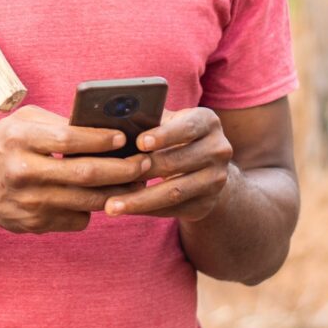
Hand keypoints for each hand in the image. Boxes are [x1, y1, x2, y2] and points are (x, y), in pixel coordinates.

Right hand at [0, 105, 151, 233]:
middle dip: (122, 169)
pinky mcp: (35, 225)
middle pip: (85, 173)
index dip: (100, 140)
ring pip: (88, 200)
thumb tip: (104, 126)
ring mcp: (29, 202)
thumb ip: (57, 123)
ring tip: (138, 181)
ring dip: (119, 192)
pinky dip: (93, 207)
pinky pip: (78, 218)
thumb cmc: (2, 146)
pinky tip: (100, 197)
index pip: (68, 139)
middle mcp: (22, 171)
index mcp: (18, 138)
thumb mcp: (20, 123)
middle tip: (145, 163)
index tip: (124, 138)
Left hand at [104, 107, 233, 221]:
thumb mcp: (168, 120)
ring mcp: (215, 180)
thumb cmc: (174, 134)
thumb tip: (114, 117)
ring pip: (174, 192)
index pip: (187, 128)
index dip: (163, 135)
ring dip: (139, 200)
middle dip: (141, 171)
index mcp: (207, 122)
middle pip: (176, 162)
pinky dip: (146, 210)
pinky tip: (124, 209)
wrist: (206, 165)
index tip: (139, 142)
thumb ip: (148, 118)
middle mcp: (218, 150)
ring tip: (111, 205)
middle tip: (109, 176)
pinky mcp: (207, 204)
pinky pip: (173, 210)